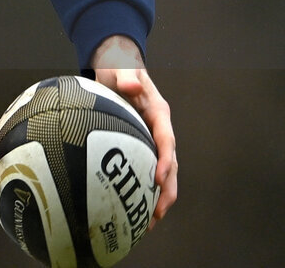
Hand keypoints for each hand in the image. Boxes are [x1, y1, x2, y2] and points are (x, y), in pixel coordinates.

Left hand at [90, 35, 177, 228]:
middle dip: (167, 190)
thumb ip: (126, 76)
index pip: (166, 139)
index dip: (165, 160)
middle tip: (157, 214)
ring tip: (150, 221)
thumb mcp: (122, 67)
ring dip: (159, 196)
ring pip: (162, 171)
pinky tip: (133, 206)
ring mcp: (151, 137)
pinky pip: (145, 167)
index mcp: (158, 111)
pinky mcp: (140, 142)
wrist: (115, 63)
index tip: (159, 179)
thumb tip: (132, 86)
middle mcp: (159, 128)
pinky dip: (144, 187)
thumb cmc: (118, 65)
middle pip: (170, 163)